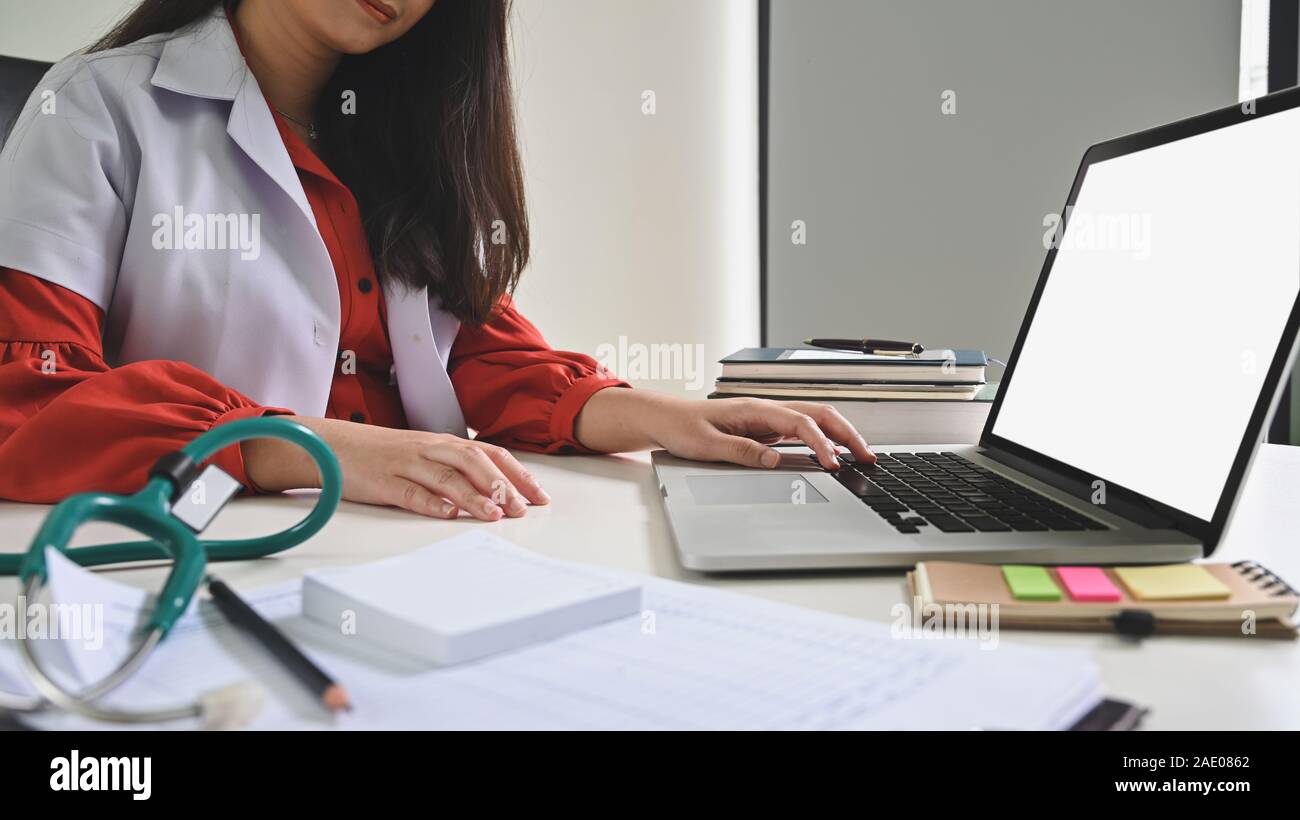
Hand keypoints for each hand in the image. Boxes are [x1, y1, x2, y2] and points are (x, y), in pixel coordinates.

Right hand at [242, 416, 549, 519]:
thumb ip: (457, 469)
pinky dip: (430, 503)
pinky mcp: (383, 481)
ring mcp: (406, 464)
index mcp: (443, 442)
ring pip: (446, 477)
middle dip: (502, 485)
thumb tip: (496, 491)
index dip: (517, 474)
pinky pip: (409, 491)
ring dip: (473, 496)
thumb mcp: (425, 455)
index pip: (490, 454)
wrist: (333, 445)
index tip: (539, 496)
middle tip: (523, 509)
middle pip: (473, 461)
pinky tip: (447, 514)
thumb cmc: (383, 454)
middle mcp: (429, 449)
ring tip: (495, 515)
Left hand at [574, 390, 874, 469]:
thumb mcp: (707, 445)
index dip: (821, 443)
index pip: (800, 423)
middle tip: (868, 456)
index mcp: (755, 409)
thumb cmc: (681, 427)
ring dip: (840, 435)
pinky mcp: (766, 429)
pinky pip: (802, 431)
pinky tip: (833, 455)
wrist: (665, 418)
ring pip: (815, 420)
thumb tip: (774, 460)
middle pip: (818, 414)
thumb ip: (741, 451)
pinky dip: (823, 440)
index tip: (834, 463)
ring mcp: (768, 418)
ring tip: (861, 455)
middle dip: (847, 433)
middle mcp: (766, 409)